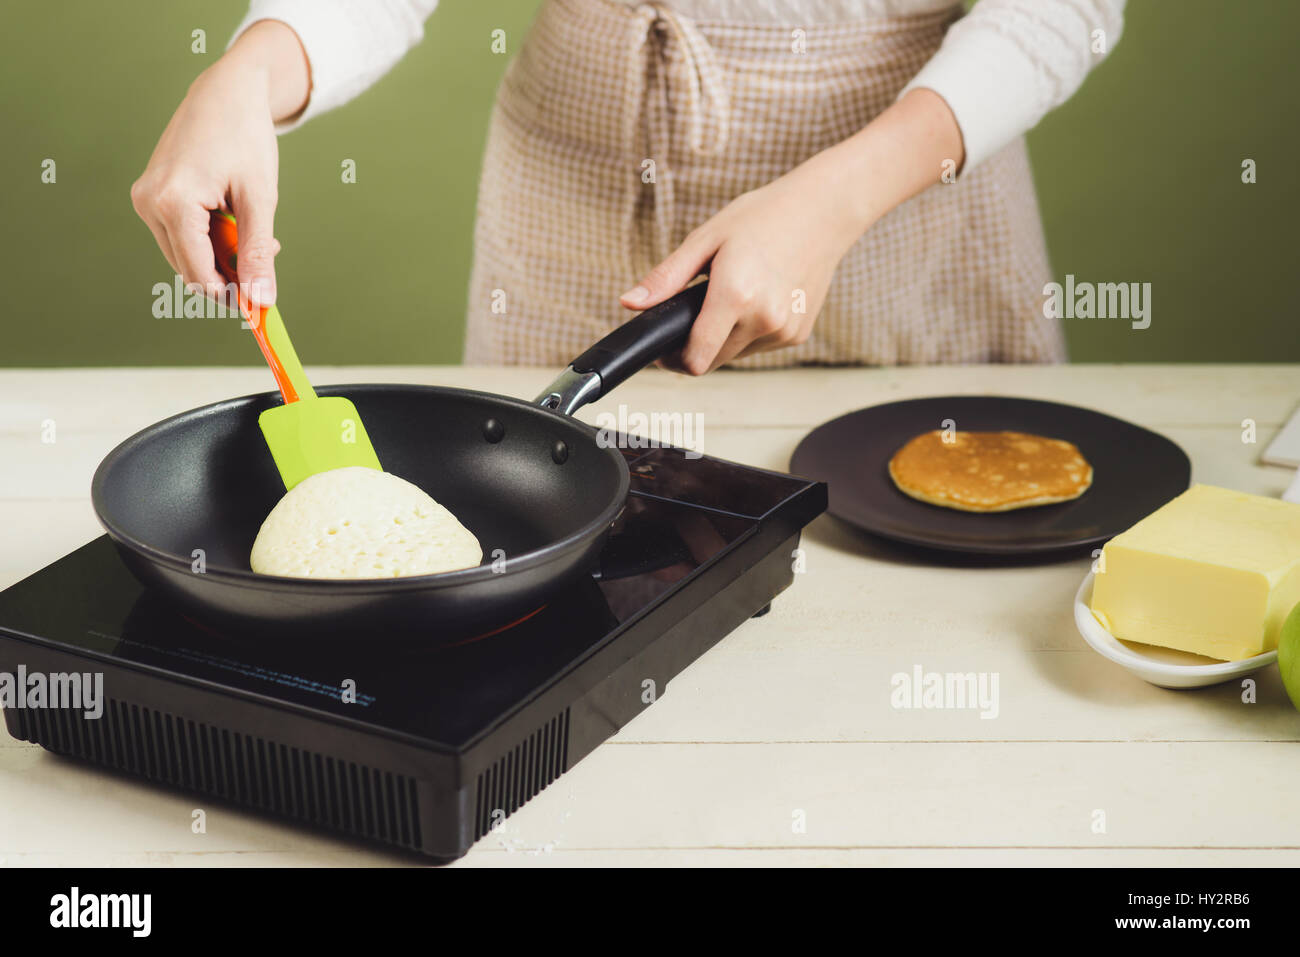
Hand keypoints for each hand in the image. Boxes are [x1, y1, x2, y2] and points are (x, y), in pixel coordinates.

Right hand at [130, 20, 309, 306]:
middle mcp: (148, 203)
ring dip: (220, 256)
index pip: (199, 274)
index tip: (262, 305)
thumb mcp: (260, 199)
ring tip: (250, 226)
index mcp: (172, 202)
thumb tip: (261, 300)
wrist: (226, 92)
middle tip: (267, 254)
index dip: (232, 295)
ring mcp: (144, 199)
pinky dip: (207, 238)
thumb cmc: (245, 137)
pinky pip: (179, 236)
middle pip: (190, 269)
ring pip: (185, 256)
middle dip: (229, 273)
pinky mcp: (149, 196)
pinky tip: (232, 218)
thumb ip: (258, 252)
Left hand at [619, 88, 964, 373]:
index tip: (663, 350)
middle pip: (713, 361)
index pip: (696, 359)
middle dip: (696, 345)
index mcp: (735, 296)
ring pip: (736, 355)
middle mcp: (763, 319)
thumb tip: (630, 303)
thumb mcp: (706, 239)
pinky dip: (749, 331)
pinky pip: (760, 346)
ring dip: (724, 338)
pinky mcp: (798, 333)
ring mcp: (784, 330)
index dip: (673, 360)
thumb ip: (666, 278)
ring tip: (731, 295)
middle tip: (694, 312)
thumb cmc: (764, 216)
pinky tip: (756, 298)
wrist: (823, 211)